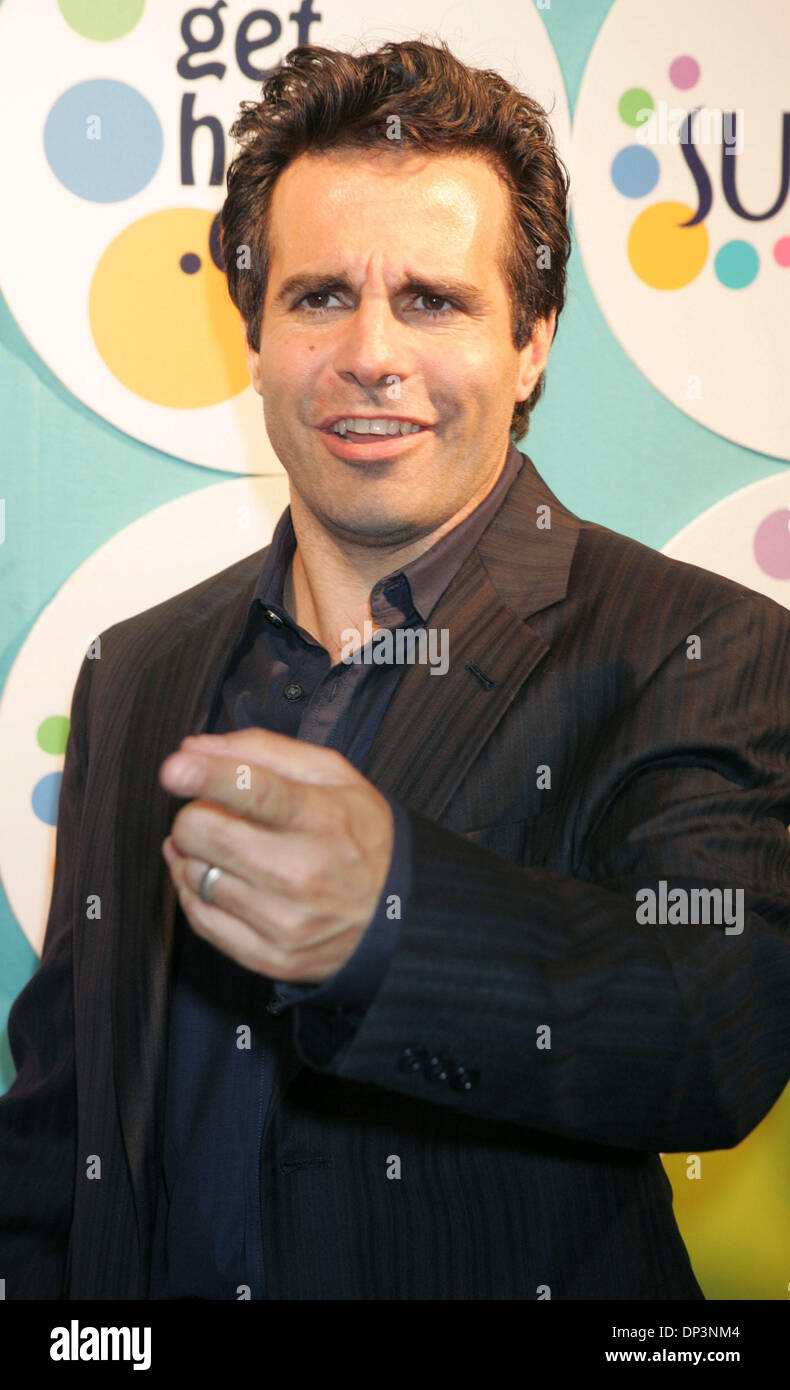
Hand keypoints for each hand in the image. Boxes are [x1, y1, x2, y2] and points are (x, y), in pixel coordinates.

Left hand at [158, 729, 394, 982]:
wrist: (398, 914)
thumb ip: (262, 750)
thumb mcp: (333, 775)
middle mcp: (301, 873)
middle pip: (202, 832)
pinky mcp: (269, 957)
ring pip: (192, 873)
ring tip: (229, 849)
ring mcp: (283, 921)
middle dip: (197, 812)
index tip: (174, 769)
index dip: (209, 778)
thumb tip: (194, 748)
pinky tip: (215, 876)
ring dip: (198, 854)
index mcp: (320, 819)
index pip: (256, 793)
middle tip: (220, 814)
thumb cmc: (361, 835)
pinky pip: (198, 918)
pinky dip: (195, 891)